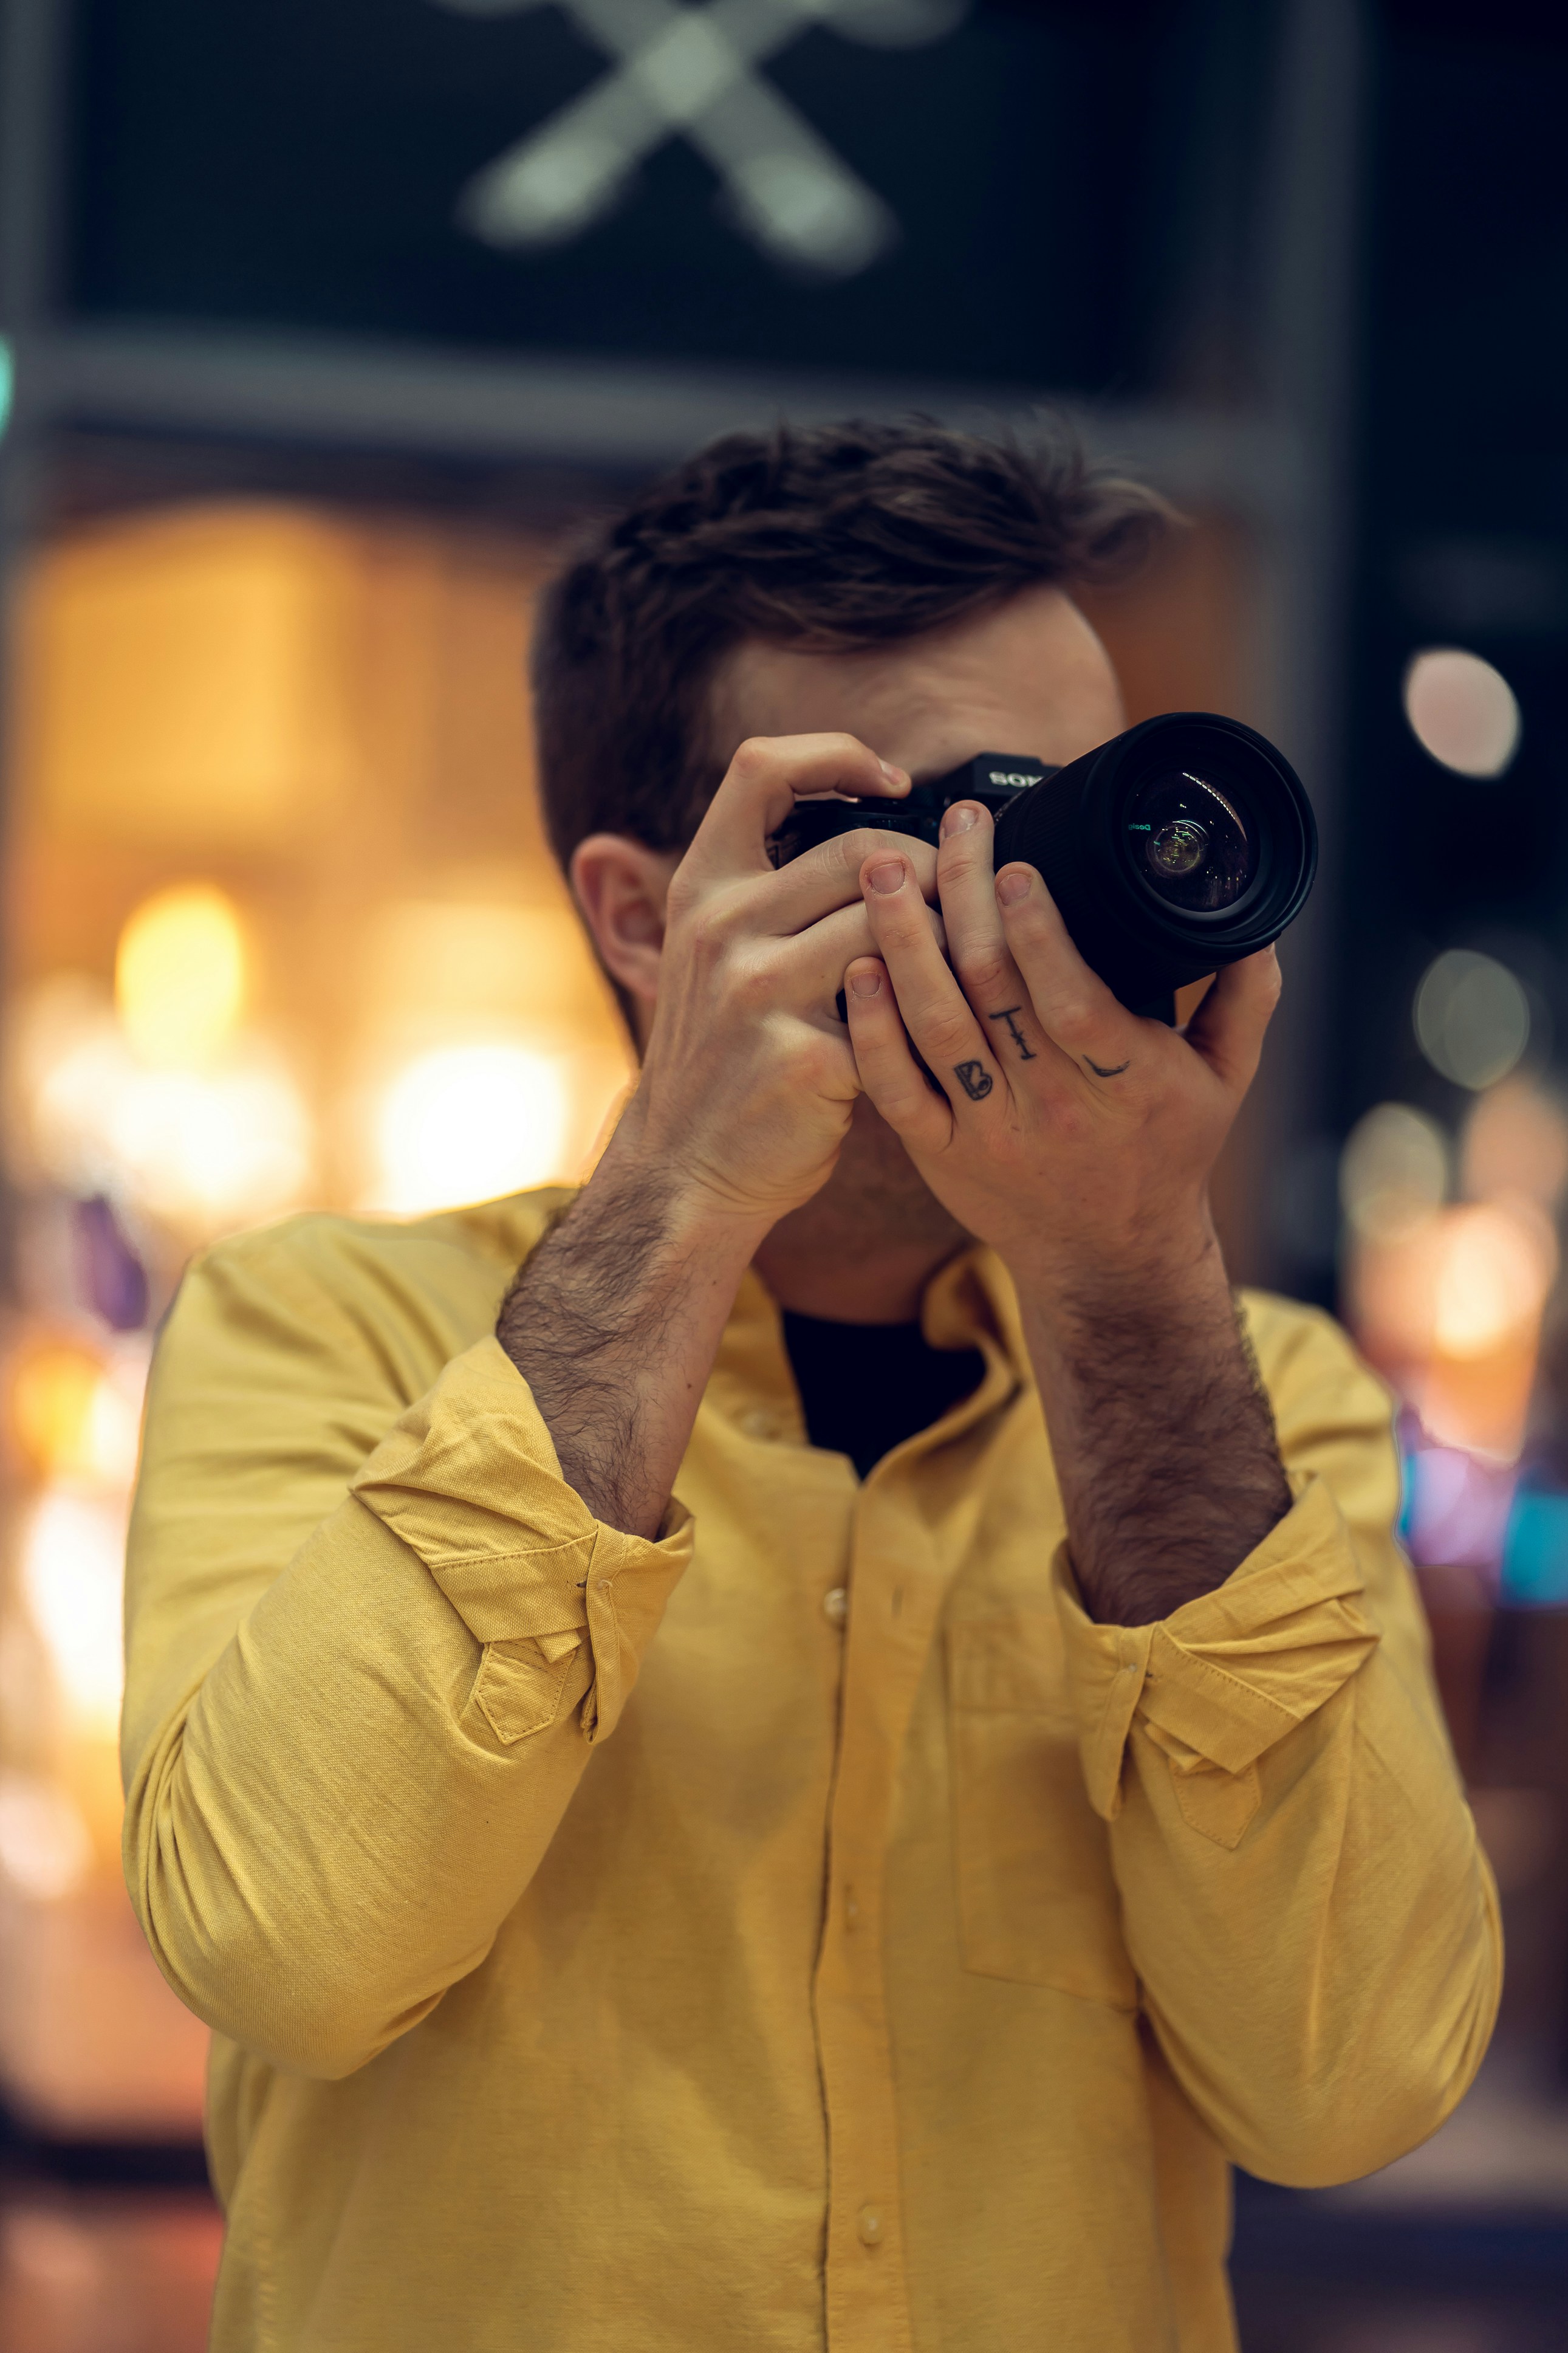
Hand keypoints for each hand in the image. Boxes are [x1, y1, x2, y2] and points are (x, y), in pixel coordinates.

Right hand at [609, 733, 940, 1233]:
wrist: (685, 1172)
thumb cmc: (723, 1058)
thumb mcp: (715, 954)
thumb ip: (773, 892)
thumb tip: (883, 833)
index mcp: (701, 888)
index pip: (760, 768)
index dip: (835, 754)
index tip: (893, 780)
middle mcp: (721, 928)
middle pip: (862, 851)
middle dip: (930, 870)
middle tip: (962, 900)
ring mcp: (757, 992)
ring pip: (893, 927)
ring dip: (940, 944)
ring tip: (956, 967)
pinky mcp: (804, 1057)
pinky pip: (897, 1012)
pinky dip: (923, 1018)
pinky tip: (930, 1036)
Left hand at [843, 798, 1281, 1302]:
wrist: (1107, 1259)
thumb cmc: (1166, 1153)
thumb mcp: (1225, 1079)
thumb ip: (1243, 995)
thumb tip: (1258, 919)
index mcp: (1128, 1081)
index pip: (1075, 1002)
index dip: (1040, 935)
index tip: (1017, 866)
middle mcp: (1055, 1106)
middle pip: (994, 990)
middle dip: (964, 896)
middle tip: (952, 826)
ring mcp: (990, 1129)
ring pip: (934, 1025)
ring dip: (902, 941)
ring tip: (882, 869)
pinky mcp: (938, 1151)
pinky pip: (893, 1086)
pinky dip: (870, 1027)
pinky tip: (857, 966)